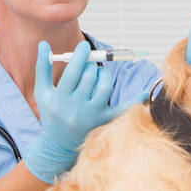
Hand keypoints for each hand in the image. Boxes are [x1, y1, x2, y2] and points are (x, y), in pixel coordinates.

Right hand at [23, 40, 150, 183]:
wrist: (58, 146)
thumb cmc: (51, 113)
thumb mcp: (43, 92)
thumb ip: (42, 67)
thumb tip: (43, 44)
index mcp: (59, 98)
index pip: (73, 71)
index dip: (81, 55)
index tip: (84, 47)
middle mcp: (76, 108)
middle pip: (89, 77)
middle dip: (91, 66)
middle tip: (89, 65)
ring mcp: (92, 116)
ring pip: (104, 86)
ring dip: (103, 75)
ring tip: (98, 75)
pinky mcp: (104, 121)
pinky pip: (123, 108)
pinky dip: (136, 99)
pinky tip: (148, 90)